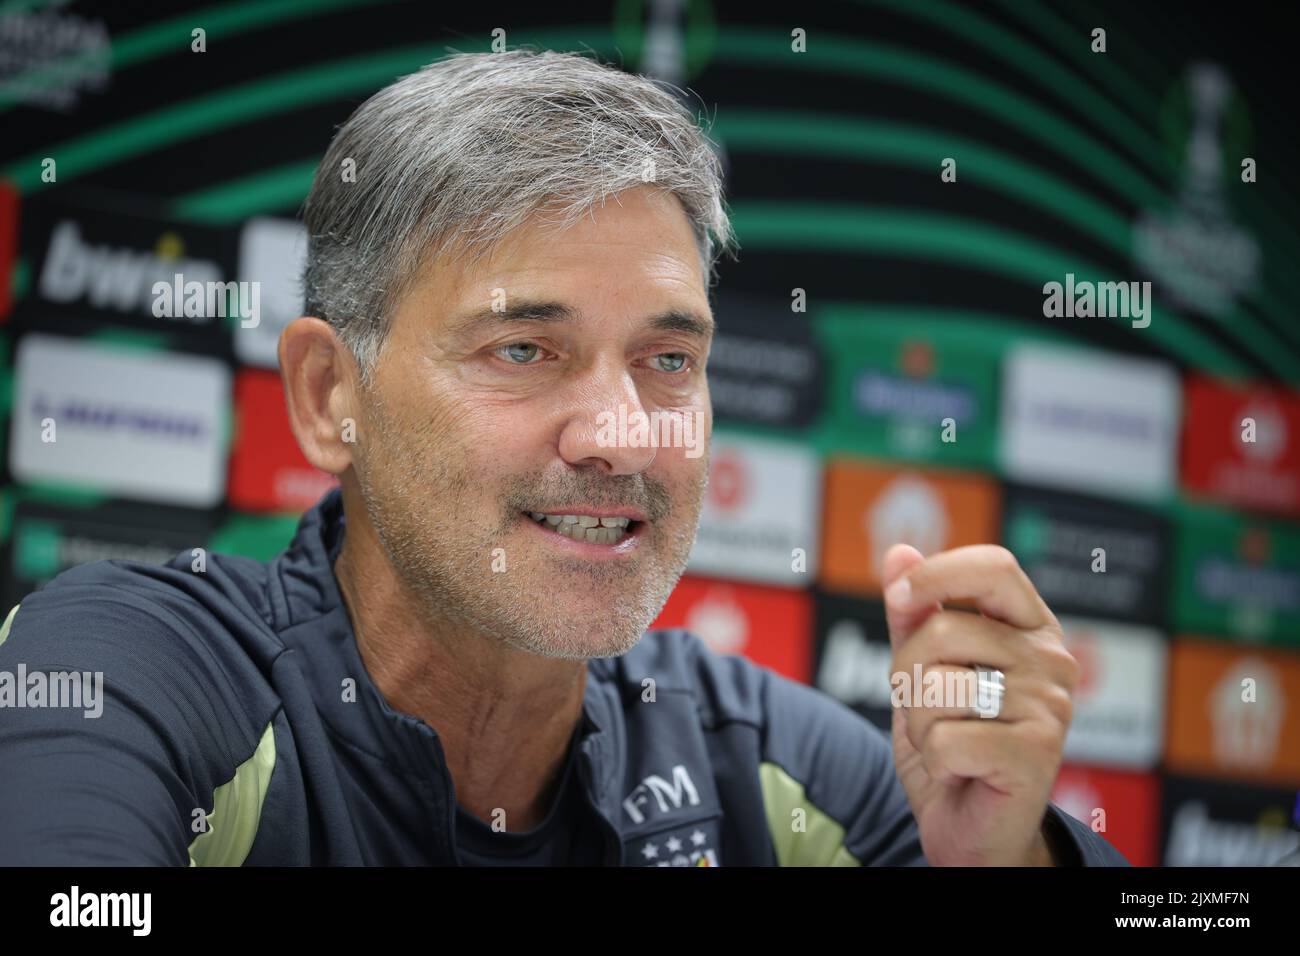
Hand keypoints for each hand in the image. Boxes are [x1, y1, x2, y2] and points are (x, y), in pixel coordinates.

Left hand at [882, 543, 1078, 865]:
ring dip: (920, 722)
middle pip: (943, 628)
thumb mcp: (923, 670)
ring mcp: (1051, 708)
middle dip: (908, 672)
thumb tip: (899, 552)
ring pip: (937, 685)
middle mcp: (1052, 661)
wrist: (973, 829)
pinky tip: (960, 771)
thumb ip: (913, 613)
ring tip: (948, 743)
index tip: (900, 597)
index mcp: (1032, 629)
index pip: (995, 566)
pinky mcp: (1037, 755)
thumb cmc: (952, 743)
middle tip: (929, 710)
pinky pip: (945, 738)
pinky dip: (934, 760)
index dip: (939, 573)